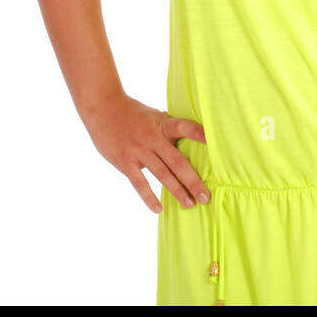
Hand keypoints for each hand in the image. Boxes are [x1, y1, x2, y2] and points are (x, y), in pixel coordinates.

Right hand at [79, 93, 209, 213]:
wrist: (101, 107)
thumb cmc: (130, 111)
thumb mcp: (152, 114)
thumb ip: (167, 125)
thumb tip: (186, 132)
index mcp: (163, 124)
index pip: (185, 128)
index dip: (200, 134)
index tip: (215, 144)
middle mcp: (153, 138)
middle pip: (177, 162)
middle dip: (193, 180)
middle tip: (206, 196)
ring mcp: (139, 151)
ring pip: (162, 174)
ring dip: (177, 191)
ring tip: (190, 204)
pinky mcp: (125, 162)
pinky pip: (139, 183)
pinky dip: (149, 197)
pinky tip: (159, 209)